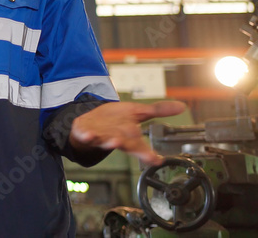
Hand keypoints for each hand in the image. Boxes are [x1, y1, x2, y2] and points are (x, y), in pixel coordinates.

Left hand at [69, 101, 185, 164]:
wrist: (89, 121)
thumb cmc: (114, 120)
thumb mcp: (138, 112)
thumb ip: (158, 110)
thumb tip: (182, 106)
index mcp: (130, 136)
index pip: (142, 145)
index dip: (149, 153)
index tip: (157, 160)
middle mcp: (116, 138)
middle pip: (127, 145)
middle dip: (136, 150)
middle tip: (145, 155)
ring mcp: (100, 137)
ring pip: (107, 141)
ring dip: (111, 142)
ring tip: (116, 142)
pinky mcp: (85, 133)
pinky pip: (86, 136)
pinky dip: (87, 136)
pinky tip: (89, 135)